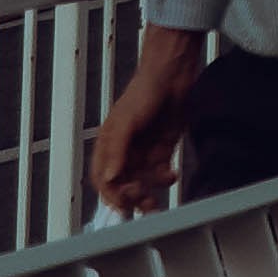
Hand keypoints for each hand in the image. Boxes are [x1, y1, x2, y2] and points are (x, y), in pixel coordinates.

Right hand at [93, 30, 199, 212]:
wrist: (174, 74)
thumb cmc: (144, 90)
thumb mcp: (127, 121)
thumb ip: (117, 150)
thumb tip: (111, 177)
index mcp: (109, 145)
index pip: (103, 179)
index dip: (111, 194)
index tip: (125, 202)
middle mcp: (125, 151)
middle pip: (123, 185)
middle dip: (133, 196)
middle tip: (146, 200)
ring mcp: (144, 151)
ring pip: (143, 182)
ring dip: (152, 190)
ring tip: (162, 186)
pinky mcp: (163, 150)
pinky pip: (161, 173)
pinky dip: (165, 178)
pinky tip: (171, 172)